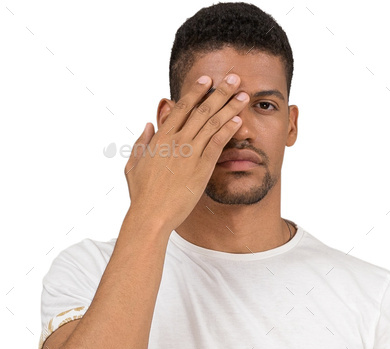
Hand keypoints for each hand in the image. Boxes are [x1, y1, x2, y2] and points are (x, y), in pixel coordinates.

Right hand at [124, 72, 249, 233]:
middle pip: (201, 109)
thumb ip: (141, 141)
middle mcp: (176, 140)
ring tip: (243, 96)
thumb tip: (148, 124)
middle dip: (220, 92)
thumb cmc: (142, 194)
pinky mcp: (201, 168)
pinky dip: (228, 130)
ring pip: (212, 123)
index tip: (207, 79)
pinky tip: (238, 120)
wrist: (151, 215)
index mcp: (161, 137)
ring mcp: (190, 153)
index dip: (196, 91)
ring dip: (230, 107)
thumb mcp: (133, 163)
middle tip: (234, 78)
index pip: (181, 107)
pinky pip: (217, 144)